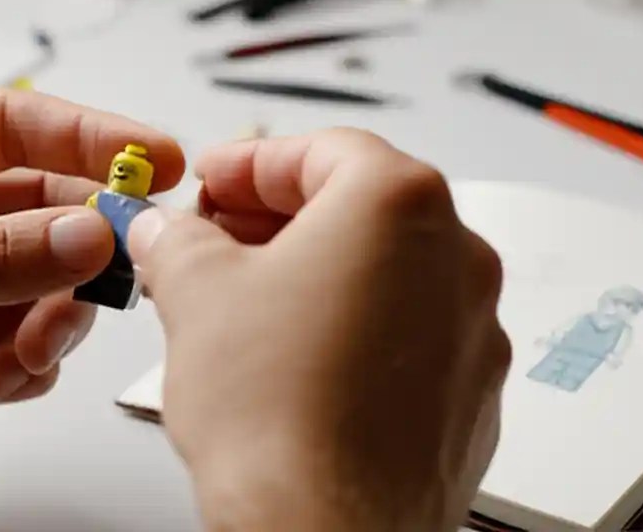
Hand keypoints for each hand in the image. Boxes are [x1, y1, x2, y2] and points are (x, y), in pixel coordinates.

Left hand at [0, 90, 183, 492]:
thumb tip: (90, 235)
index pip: (15, 123)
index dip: (93, 135)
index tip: (158, 159)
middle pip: (41, 202)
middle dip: (81, 242)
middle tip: (117, 272)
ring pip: (39, 278)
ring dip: (52, 314)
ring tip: (27, 348)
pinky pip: (14, 338)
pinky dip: (24, 361)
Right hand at [128, 129, 509, 531]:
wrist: (324, 530)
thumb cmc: (280, 417)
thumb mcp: (195, 292)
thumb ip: (178, 239)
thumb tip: (169, 233)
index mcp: (399, 206)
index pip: (322, 149)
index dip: (252, 161)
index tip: (213, 183)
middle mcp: (456, 259)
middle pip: (361, 207)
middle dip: (278, 218)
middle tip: (217, 238)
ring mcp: (473, 331)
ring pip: (386, 274)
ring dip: (315, 274)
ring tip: (244, 304)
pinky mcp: (470, 394)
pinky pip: (407, 336)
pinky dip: (354, 331)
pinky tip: (294, 361)